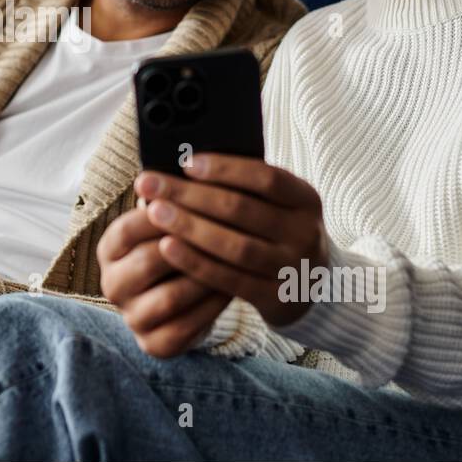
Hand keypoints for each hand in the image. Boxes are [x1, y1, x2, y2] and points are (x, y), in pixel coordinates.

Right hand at [98, 206, 230, 357]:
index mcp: (109, 248)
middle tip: (227, 229)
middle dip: (190, 244)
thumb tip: (190, 161)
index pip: (129, 227)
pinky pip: (185, 326)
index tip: (197, 198)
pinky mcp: (153, 344)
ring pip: (170, 296)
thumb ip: (170, 200)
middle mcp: (112, 283)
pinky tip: (234, 288)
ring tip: (238, 260)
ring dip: (205, 276)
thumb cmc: (179, 248)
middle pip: (149, 261)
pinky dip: (210, 308)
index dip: (163, 213)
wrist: (182, 302)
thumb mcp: (166, 223)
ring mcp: (131, 316)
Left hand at [138, 153, 328, 328]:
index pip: (265, 178)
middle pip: (241, 210)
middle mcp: (305, 233)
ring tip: (154, 212)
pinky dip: (196, 262)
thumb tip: (186, 165)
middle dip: (190, 195)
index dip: (225, 169)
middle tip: (150, 185)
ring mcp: (292, 268)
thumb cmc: (277, 232)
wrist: (311, 286)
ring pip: (234, 246)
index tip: (185, 163)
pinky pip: (229, 279)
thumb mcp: (277, 206)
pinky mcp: (275, 298)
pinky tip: (167, 247)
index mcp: (306, 199)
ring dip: (189, 227)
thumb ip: (244, 188)